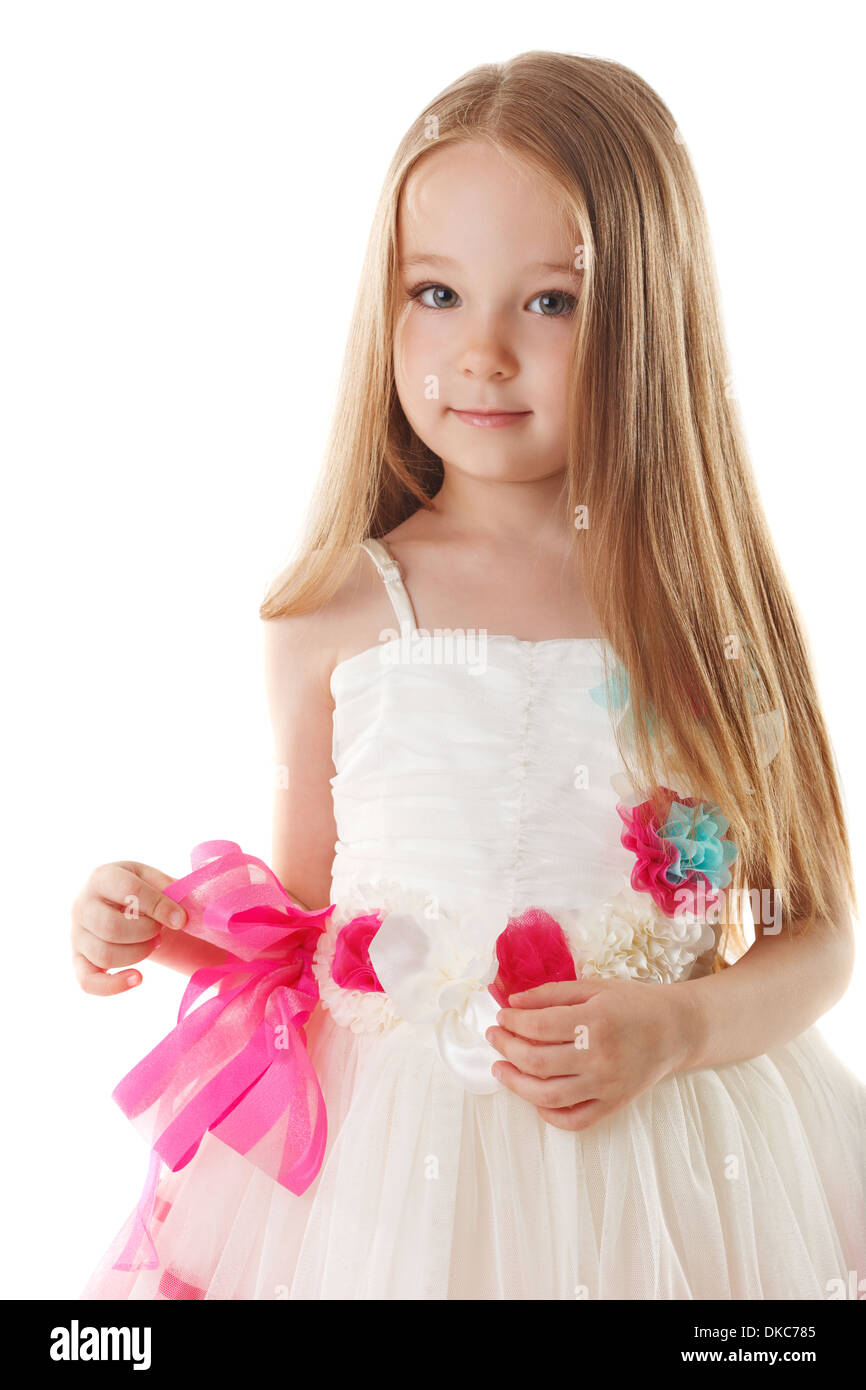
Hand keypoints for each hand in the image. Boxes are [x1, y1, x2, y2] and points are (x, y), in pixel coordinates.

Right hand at [70, 860, 186, 995]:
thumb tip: (182, 918)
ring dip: (139, 953)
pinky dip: (114, 986)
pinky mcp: (78, 960)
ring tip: (154, 943)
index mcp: (102, 877)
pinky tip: (138, 978)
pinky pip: (88, 982)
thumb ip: (171, 891)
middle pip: (111, 927)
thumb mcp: (155, 880)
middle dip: (147, 932)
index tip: (181, 918)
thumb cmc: (141, 892)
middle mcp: (82, 905)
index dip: (159, 906)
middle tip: (161, 929)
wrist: (116, 903)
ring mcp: (76, 935)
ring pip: (104, 954)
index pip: (129, 890)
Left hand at [485, 976, 692, 1131]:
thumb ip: (551, 993)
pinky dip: (549, 1114)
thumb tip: (513, 1002)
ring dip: (516, 1084)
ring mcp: (606, 1085)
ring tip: (500, 1068)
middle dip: (506, 1048)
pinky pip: (575, 1120)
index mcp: (594, 1021)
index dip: (511, 1022)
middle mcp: (599, 1057)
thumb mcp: (593, 986)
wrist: (675, 1029)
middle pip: (536, 1062)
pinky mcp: (614, 1104)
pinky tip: (535, 1098)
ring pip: (548, 1096)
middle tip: (494, 1037)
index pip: (537, 1026)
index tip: (501, 1016)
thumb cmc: (632, 1003)